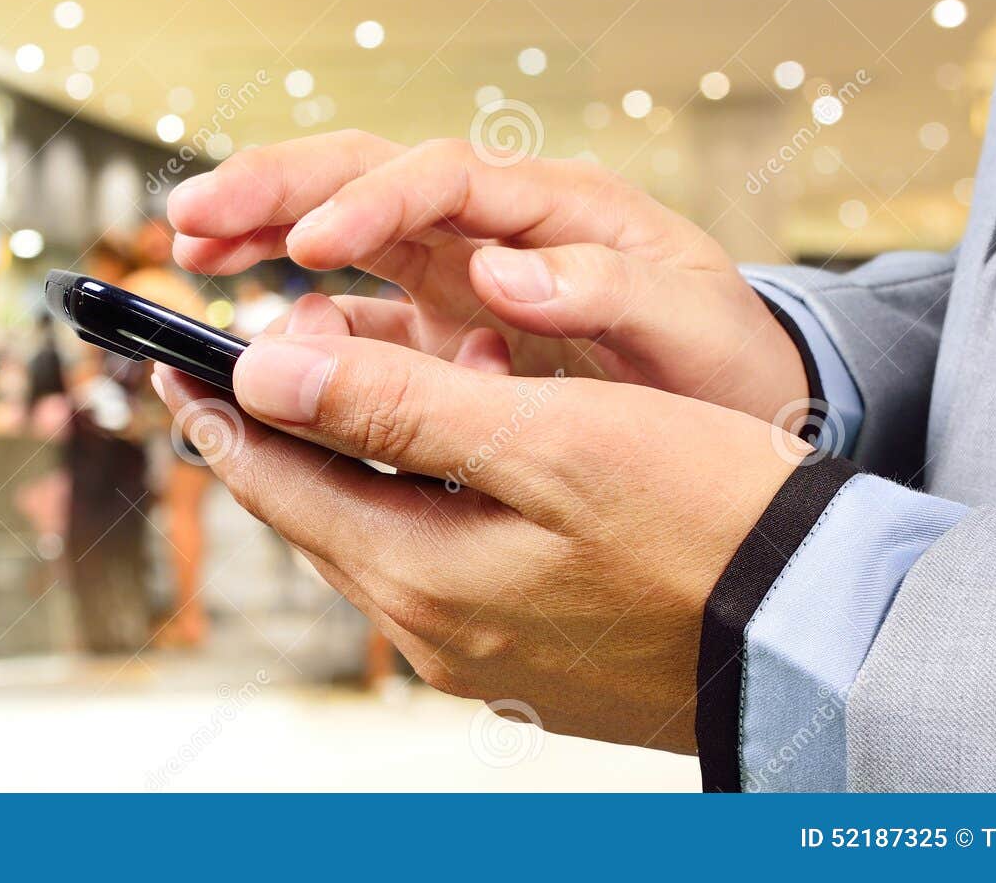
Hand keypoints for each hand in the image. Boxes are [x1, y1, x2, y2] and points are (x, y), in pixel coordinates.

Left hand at [153, 297, 806, 752]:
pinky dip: (435, 489)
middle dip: (295, 419)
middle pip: (320, 508)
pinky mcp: (527, 654)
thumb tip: (260, 376)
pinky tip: (479, 448)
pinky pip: (443, 556)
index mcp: (420, 576)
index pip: (277, 483)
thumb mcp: (544, 440)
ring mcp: (479, 651)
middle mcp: (432, 630)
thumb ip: (393, 408)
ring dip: (375, 446)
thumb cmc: (701, 520)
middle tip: (282, 342)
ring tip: (407, 366)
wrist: (821, 630)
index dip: (220, 409)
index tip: (175, 358)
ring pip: (382, 527)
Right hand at [167, 132, 807, 425]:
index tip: (307, 244)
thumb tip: (502, 274)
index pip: (441, 178)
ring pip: (344, 229)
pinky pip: (358, 308)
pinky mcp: (445, 327)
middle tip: (192, 214)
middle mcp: (494, 226)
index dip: (368, 202)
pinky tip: (257, 334)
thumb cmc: (720, 358)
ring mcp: (460, 273)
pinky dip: (301, 312)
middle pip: (368, 175)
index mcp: (554, 207)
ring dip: (267, 229)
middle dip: (277, 187)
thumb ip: (606, 291)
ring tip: (194, 244)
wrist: (740, 403)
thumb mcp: (688, 321)